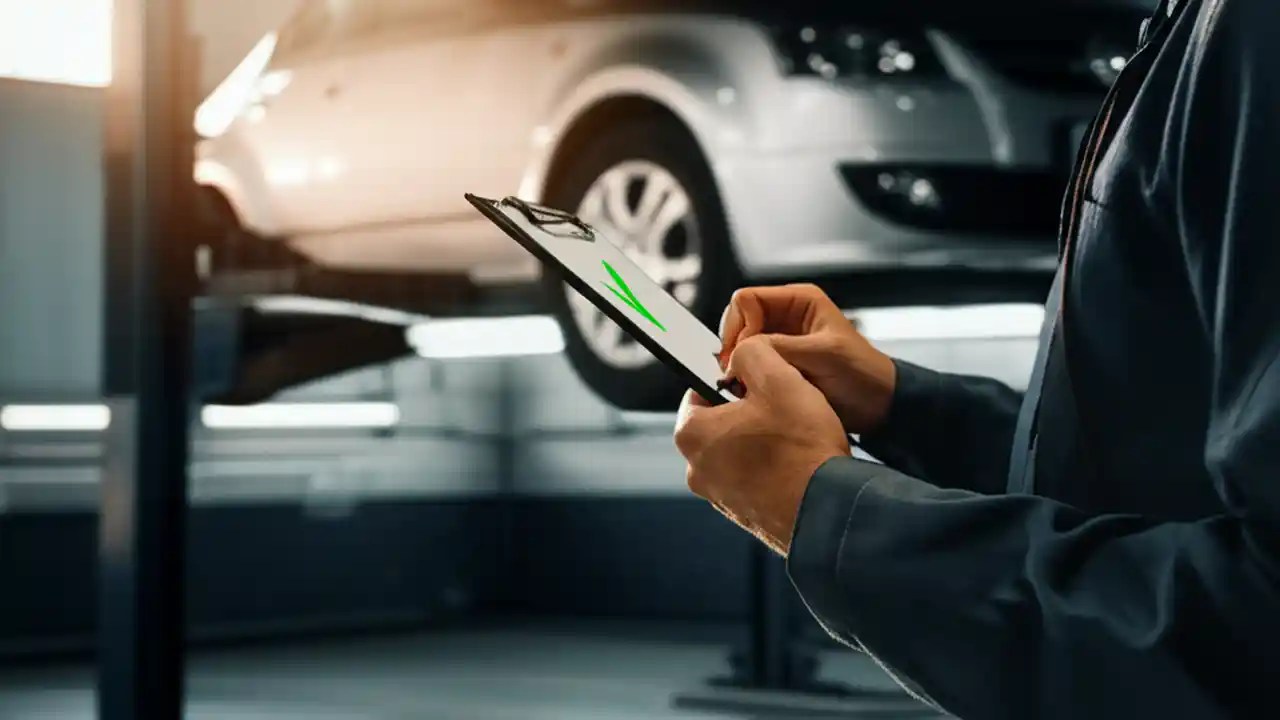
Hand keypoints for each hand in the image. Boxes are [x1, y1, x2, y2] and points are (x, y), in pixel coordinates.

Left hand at [675, 336, 851, 555]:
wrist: (829, 510)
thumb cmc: (802, 448)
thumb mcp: (779, 379)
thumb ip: (751, 353)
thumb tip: (742, 354)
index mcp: (691, 434)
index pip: (699, 390)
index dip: (732, 380)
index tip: (758, 382)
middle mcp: (697, 470)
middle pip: (718, 422)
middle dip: (747, 411)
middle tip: (782, 407)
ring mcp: (719, 496)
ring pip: (736, 451)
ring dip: (760, 440)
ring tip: (794, 437)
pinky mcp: (744, 515)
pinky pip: (752, 479)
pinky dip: (770, 468)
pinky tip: (797, 463)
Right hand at [719, 284, 895, 433]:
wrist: (878, 406)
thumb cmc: (862, 374)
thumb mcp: (822, 354)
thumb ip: (780, 347)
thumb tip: (740, 351)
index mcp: (799, 301)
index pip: (746, 300)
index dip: (739, 325)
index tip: (743, 352)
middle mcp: (786, 317)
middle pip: (738, 322)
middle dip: (734, 346)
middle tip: (737, 371)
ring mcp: (780, 341)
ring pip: (741, 346)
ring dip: (740, 363)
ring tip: (747, 383)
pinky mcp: (779, 364)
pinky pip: (750, 364)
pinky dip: (747, 376)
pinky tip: (754, 389)